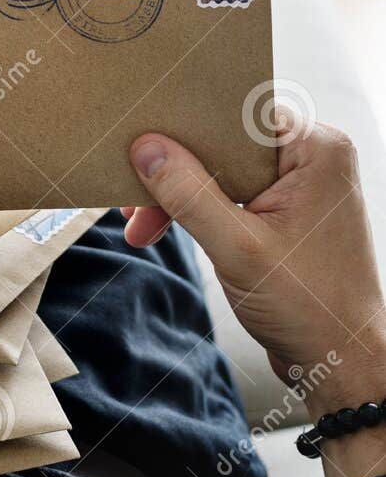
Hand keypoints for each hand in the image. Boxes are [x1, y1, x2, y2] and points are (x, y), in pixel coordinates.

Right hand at [124, 116, 385, 476]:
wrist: (343, 364)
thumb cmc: (311, 309)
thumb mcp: (237, 248)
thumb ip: (189, 194)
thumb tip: (147, 149)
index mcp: (316, 150)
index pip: (237, 112)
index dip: (187, 126)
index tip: (143, 141)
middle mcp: (313, 160)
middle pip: (225, 143)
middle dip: (176, 171)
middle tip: (134, 196)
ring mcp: (301, 188)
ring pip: (223, 171)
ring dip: (182, 197)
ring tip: (143, 226)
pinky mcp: (287, 215)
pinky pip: (232, 195)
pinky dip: (200, 212)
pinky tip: (168, 229)